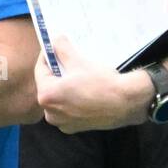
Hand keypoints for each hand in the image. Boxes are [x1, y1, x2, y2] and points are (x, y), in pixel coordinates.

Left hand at [34, 37, 153, 133]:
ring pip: (58, 98)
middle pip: (48, 85)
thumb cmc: (101, 82)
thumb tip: (55, 40)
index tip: (54, 47)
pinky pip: (68, 109)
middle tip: (67, 60)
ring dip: (64, 86)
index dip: (47, 56)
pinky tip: (84, 90)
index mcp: (47, 96)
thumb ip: (62, 48)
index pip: (40, 69)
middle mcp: (50, 113)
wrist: (126, 103)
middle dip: (56, 72)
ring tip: (77, 74)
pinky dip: (72, 99)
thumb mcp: (79, 61)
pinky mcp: (75, 128)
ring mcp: (63, 123)